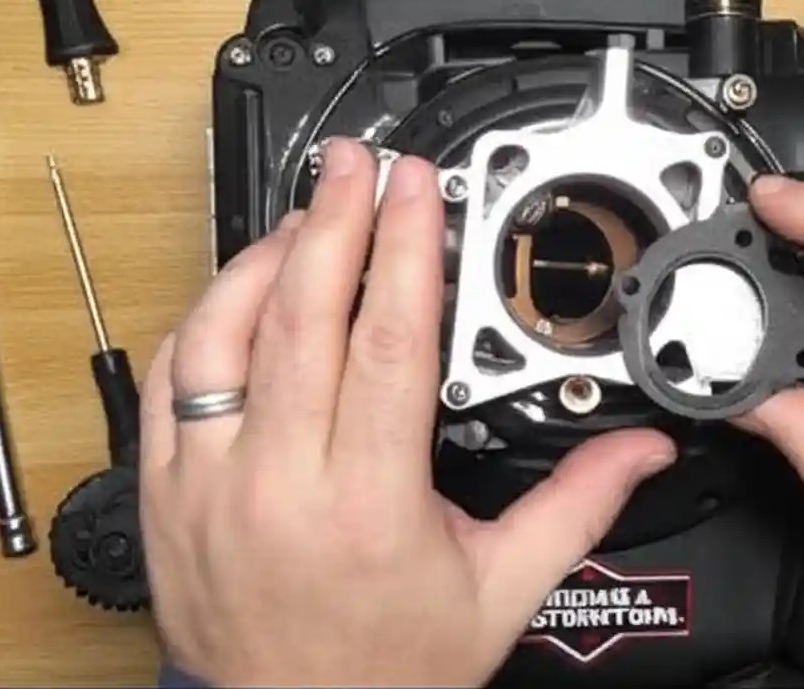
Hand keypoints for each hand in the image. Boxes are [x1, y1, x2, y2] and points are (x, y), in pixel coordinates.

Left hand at [138, 139, 674, 685]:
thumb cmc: (386, 670)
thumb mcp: (499, 593)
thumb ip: (574, 507)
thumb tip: (637, 452)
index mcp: (370, 507)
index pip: (386, 348)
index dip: (404, 253)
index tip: (416, 193)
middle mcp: (278, 487)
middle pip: (300, 319)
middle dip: (333, 221)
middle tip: (357, 165)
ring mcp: (208, 486)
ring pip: (220, 337)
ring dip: (265, 259)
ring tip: (307, 214)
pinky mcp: (165, 492)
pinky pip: (170, 380)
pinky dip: (205, 318)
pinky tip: (244, 290)